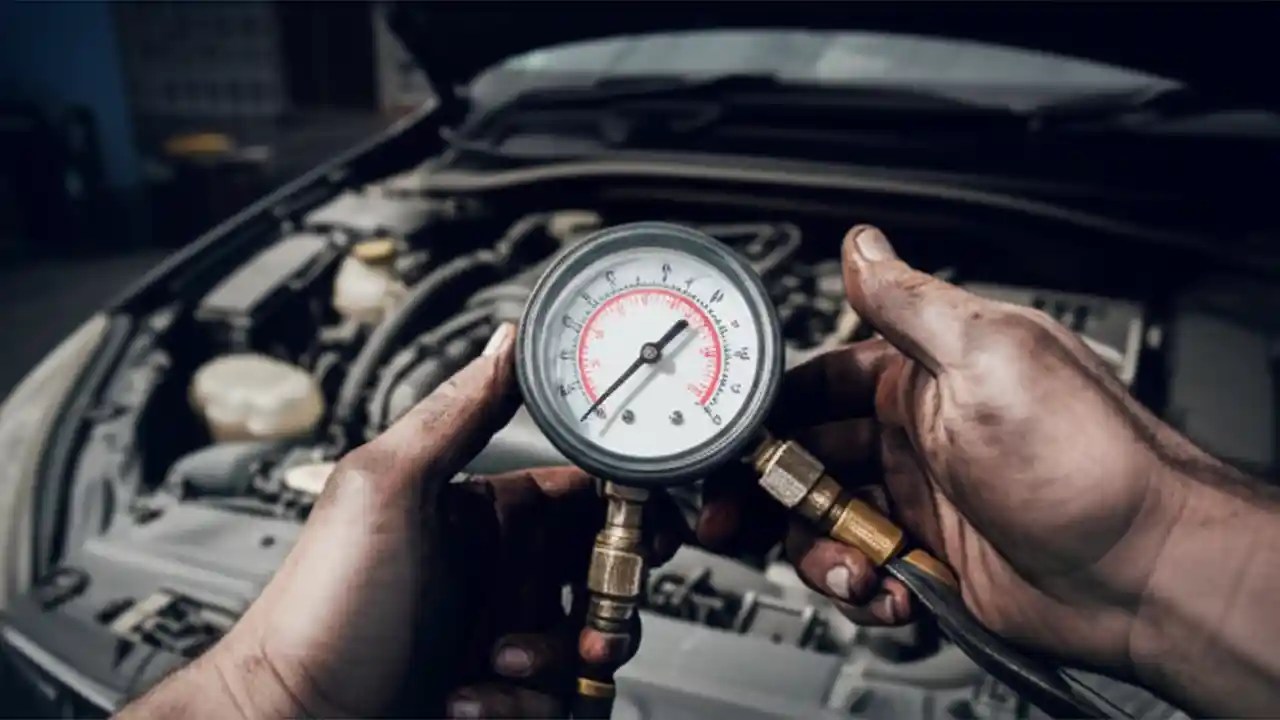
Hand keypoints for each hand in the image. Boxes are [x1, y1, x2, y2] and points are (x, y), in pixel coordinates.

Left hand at [119, 323, 684, 717]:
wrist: (293, 719)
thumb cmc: (321, 606)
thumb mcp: (384, 488)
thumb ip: (452, 412)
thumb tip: (506, 340)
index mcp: (487, 513)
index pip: (584, 490)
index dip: (623, 500)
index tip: (646, 517)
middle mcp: (503, 571)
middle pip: (605, 570)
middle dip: (612, 594)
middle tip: (593, 615)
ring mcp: (504, 634)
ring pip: (590, 639)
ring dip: (557, 656)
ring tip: (501, 660)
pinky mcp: (503, 695)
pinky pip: (555, 699)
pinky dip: (521, 704)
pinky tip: (469, 696)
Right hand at [699, 226, 1197, 677]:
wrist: (1146, 569)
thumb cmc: (1085, 457)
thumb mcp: (987, 358)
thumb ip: (910, 303)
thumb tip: (863, 243)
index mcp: (922, 376)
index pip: (816, 381)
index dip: (769, 410)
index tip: (737, 439)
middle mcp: (916, 434)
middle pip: (806, 457)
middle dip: (771, 488)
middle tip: (749, 512)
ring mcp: (921, 499)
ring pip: (823, 521)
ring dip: (815, 548)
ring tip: (850, 564)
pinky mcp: (931, 558)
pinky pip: (861, 570)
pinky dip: (857, 586)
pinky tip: (886, 587)